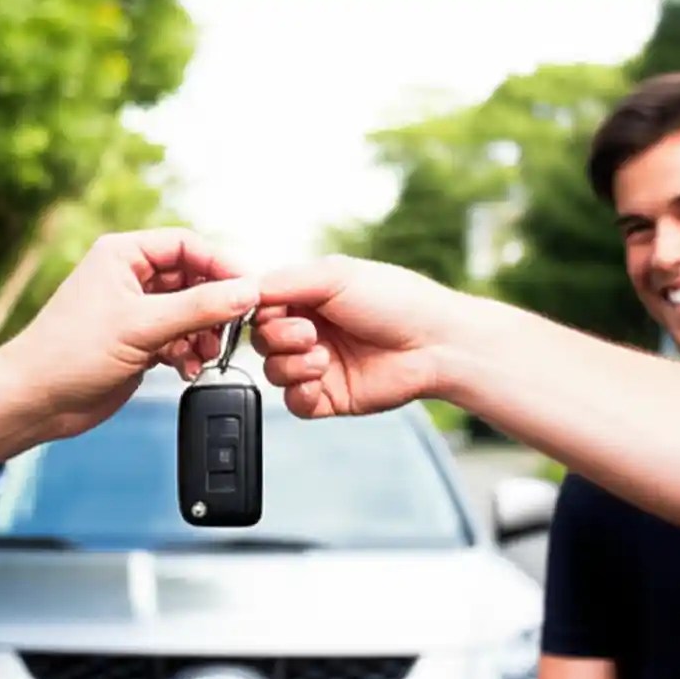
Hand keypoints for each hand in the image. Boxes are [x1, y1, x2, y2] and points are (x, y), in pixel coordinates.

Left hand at [0, 228, 257, 441]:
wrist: (35, 401)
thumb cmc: (68, 354)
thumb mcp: (141, 326)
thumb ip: (198, 307)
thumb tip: (245, 292)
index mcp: (124, 254)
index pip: (188, 245)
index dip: (222, 265)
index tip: (250, 289)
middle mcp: (130, 277)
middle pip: (194, 279)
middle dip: (215, 306)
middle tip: (235, 329)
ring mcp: (135, 311)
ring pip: (190, 312)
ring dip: (204, 333)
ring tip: (208, 353)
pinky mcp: (138, 341)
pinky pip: (179, 338)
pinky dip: (189, 352)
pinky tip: (188, 368)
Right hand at [253, 254, 460, 417]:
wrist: (435, 343)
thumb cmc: (396, 300)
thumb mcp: (335, 275)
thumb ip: (285, 281)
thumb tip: (244, 288)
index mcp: (310, 298)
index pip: (261, 307)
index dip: (259, 312)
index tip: (270, 310)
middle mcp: (311, 331)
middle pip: (262, 341)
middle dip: (278, 338)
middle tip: (309, 334)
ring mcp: (320, 366)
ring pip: (274, 372)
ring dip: (291, 364)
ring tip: (322, 357)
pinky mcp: (330, 397)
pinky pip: (294, 402)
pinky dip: (300, 391)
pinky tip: (319, 378)